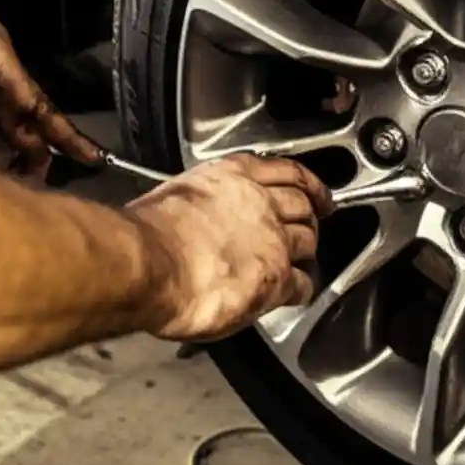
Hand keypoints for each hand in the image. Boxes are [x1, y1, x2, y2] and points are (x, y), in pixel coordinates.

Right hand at [125, 154, 333, 341]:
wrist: (152, 264)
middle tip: (308, 228)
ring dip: (307, 251)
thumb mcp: (175, 196)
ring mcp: (275, 240)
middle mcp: (261, 203)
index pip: (284, 171)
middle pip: (303, 207)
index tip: (315, 192)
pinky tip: (294, 294)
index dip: (307, 183)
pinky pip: (303, 283)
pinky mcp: (278, 278)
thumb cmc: (150, 233)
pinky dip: (302, 288)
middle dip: (308, 218)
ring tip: (301, 260)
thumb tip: (199, 219)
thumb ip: (201, 202)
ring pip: (308, 241)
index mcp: (233, 176)